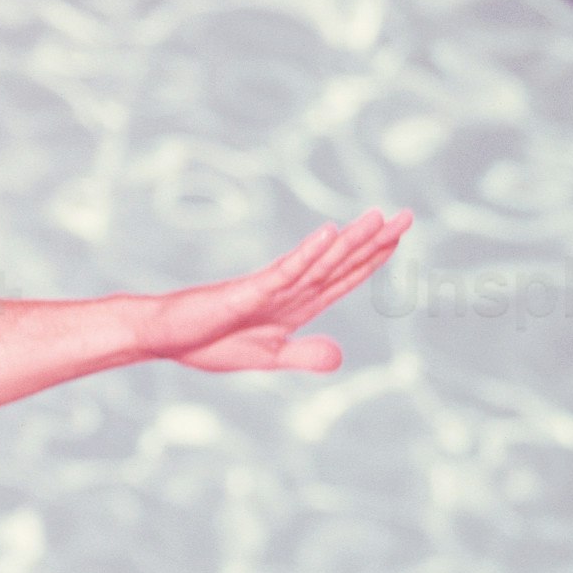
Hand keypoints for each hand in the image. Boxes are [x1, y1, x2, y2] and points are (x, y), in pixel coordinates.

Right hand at [150, 211, 409, 375]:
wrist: (166, 337)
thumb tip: (340, 357)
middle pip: (340, 263)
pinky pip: (284, 271)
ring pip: (319, 262)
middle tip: (407, 215)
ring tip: (378, 217)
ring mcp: (270, 289)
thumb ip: (303, 355)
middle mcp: (290, 292)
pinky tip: (329, 234)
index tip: (398, 236)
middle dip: (375, 240)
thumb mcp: (266, 357)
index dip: (373, 259)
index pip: (343, 279)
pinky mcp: (248, 292)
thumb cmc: (209, 342)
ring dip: (349, 241)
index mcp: (297, 307)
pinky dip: (308, 253)